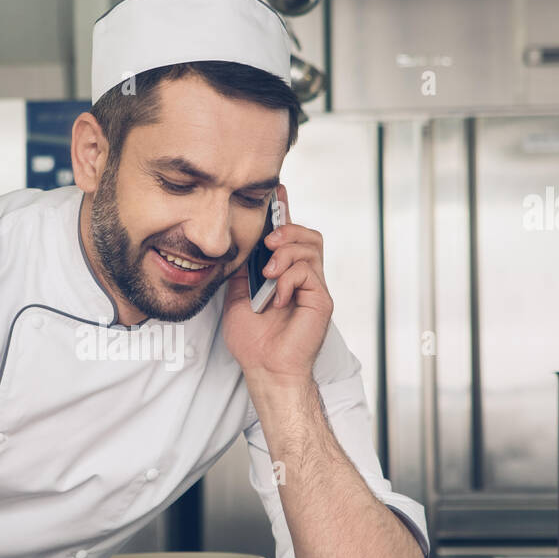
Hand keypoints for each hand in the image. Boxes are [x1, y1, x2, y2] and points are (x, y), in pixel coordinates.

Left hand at [221, 184, 333, 387]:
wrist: (264, 367)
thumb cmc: (252, 339)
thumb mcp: (236, 294)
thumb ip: (243, 268)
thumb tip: (239, 241)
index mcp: (283, 273)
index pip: (288, 235)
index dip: (285, 211)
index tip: (277, 190)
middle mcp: (302, 276)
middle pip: (307, 234)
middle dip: (286, 229)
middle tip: (267, 242)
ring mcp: (314, 287)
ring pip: (311, 246)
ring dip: (286, 252)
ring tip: (269, 272)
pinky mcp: (321, 299)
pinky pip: (308, 271)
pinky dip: (288, 279)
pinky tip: (276, 298)